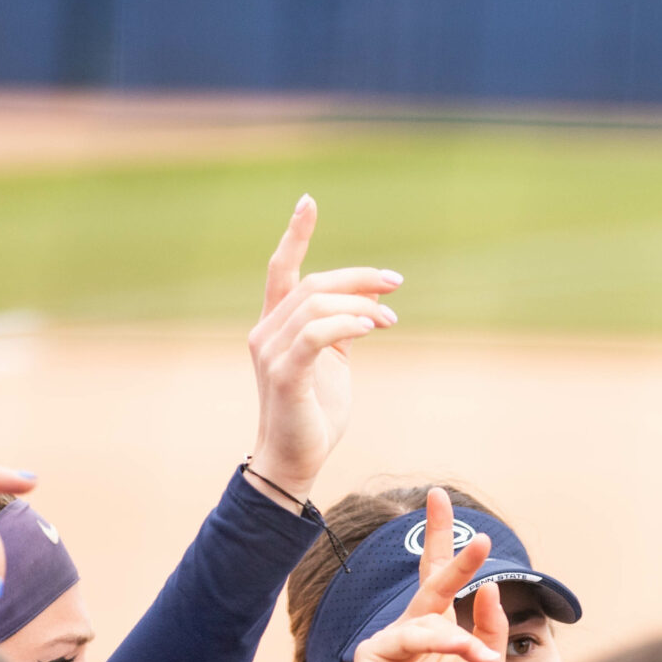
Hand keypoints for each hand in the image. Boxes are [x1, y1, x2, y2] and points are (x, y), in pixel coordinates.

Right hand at [248, 196, 402, 506]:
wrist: (294, 459)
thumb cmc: (314, 412)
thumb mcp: (334, 363)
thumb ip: (344, 329)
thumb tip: (371, 302)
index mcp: (275, 324)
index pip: (281, 269)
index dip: (295, 235)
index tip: (308, 202)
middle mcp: (266, 331)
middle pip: (313, 283)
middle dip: (358, 278)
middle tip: (395, 284)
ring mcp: (271, 352)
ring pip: (315, 304)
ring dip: (359, 306)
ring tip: (388, 321)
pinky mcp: (284, 374)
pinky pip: (314, 335)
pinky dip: (345, 324)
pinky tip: (372, 328)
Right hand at [350, 490, 506, 661]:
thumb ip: (490, 630)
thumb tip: (488, 587)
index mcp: (440, 630)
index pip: (441, 576)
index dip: (444, 539)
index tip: (438, 497)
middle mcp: (415, 630)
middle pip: (430, 578)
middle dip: (446, 546)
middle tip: (468, 525)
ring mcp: (391, 641)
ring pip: (429, 615)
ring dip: (461, 636)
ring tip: (484, 660)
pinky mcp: (372, 656)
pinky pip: (411, 636)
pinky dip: (444, 643)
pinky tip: (469, 657)